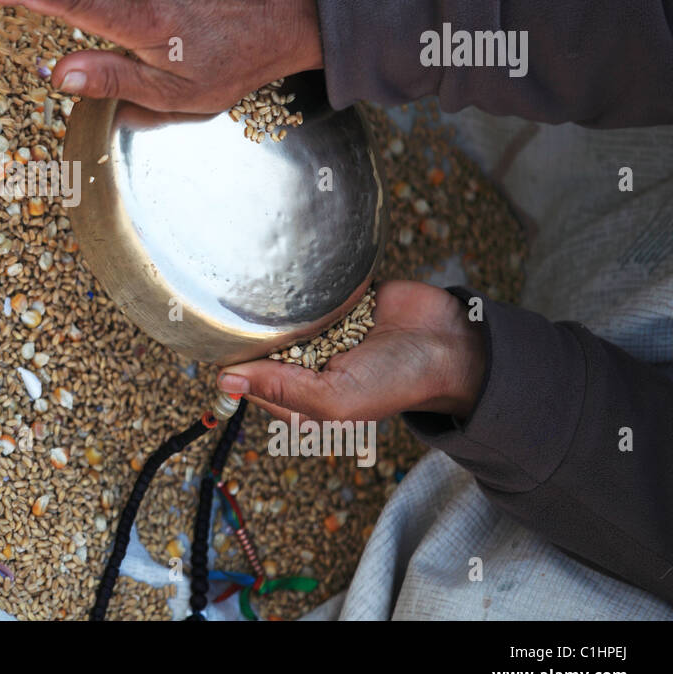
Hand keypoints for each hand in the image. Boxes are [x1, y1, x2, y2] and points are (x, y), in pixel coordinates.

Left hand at [217, 281, 487, 423]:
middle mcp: (304, 364)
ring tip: (260, 286)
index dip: (233, 360)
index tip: (221, 337)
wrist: (451, 342)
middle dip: (249, 329)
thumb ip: (281, 390)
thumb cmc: (400, 381)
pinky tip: (290, 273)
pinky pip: (302, 289)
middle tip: (236, 306)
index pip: (247, 380)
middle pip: (257, 344)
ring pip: (277, 315)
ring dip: (271, 303)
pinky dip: (298, 283)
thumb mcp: (336, 400)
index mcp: (300, 397)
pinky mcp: (333, 301)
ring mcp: (318, 331)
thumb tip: (225, 382)